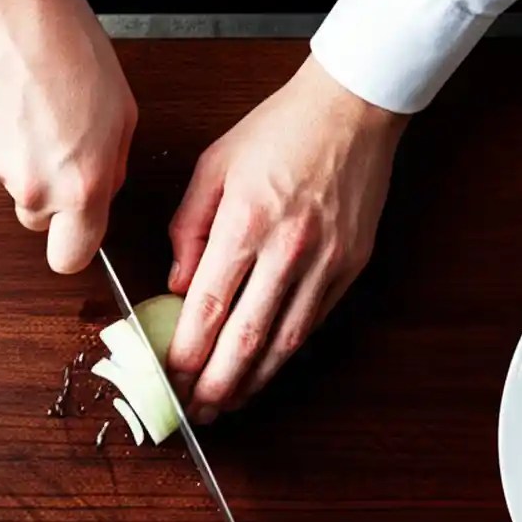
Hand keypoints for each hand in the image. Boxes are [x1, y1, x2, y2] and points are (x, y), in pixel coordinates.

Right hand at [0, 0, 135, 273]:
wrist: (22, 16)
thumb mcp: (122, 120)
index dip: (71, 249)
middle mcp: (36, 187)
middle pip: (37, 222)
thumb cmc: (76, 57)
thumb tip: (101, 195)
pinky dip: (1, 138)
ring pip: (13, 185)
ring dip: (26, 161)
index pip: (68, 260)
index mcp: (81, 188)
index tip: (74, 236)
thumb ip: (111, 171)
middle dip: (50, 198)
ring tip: (40, 115)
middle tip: (61, 151)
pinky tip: (16, 106)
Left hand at [166, 56, 408, 422]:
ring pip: (285, 342)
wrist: (352, 110)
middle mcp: (288, 249)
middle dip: (216, 384)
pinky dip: (285, 354)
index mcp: (246, 221)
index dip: (187, 353)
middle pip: (246, 337)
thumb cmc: (280, 130)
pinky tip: (264, 369)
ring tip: (227, 403)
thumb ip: (188, 228)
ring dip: (253, 381)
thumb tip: (179, 287)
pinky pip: (312, 323)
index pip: (210, 306)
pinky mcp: (350, 267)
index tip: (169, 377)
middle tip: (196, 411)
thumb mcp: (213, 166)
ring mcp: (326, 262)